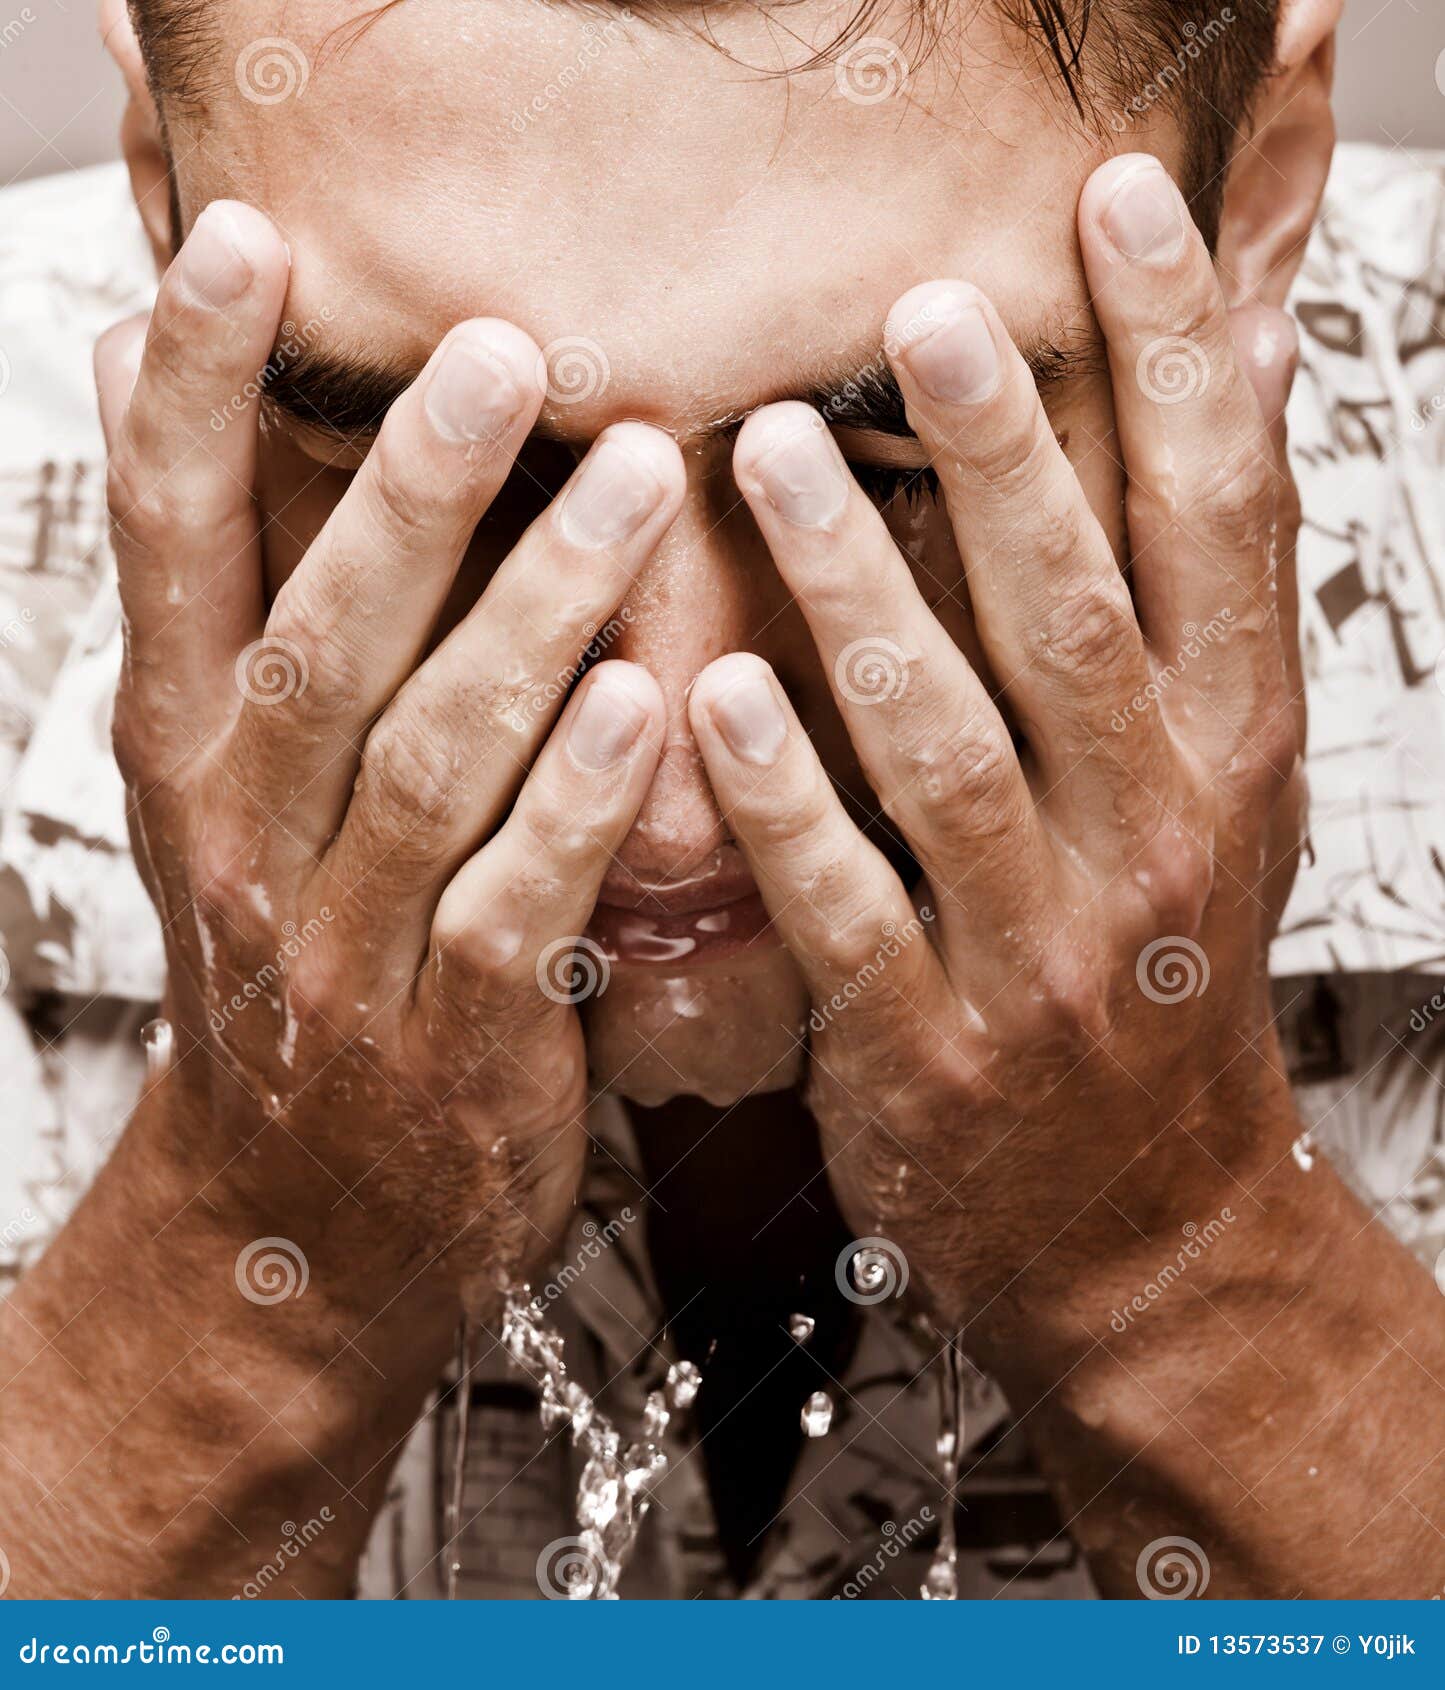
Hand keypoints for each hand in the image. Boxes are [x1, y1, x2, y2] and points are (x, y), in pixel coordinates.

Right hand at [96, 201, 684, 1323]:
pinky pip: (512, 904)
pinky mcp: (453, 1042)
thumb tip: (121, 371)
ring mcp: (341, 948)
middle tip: (505, 351)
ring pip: (430, 759)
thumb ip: (207, 594)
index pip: (164, 549)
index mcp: (184, 755)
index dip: (189, 399)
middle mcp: (244, 837)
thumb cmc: (284, 964)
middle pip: (318, 640)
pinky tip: (648, 703)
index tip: (241, 251)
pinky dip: (578, 804)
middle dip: (407, 491)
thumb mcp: (211, 790)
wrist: (293, 1223)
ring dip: (533, 616)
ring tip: (635, 479)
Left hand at [687, 154, 1305, 1335]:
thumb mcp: (1224, 794)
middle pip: (1081, 619)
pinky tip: (711, 697)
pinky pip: (851, 905)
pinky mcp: (935, 1042)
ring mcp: (1048, 949)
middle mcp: (1157, 836)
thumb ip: (1208, 600)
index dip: (1179, 361)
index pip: (1224, 526)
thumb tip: (1239, 377)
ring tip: (774, 457)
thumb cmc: (1164, 978)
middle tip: (924, 311)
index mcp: (1233, 753)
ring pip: (950, 752)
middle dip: (1009, 458)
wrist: (1147, 1228)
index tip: (1119, 214)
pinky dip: (783, 803)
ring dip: (862, 601)